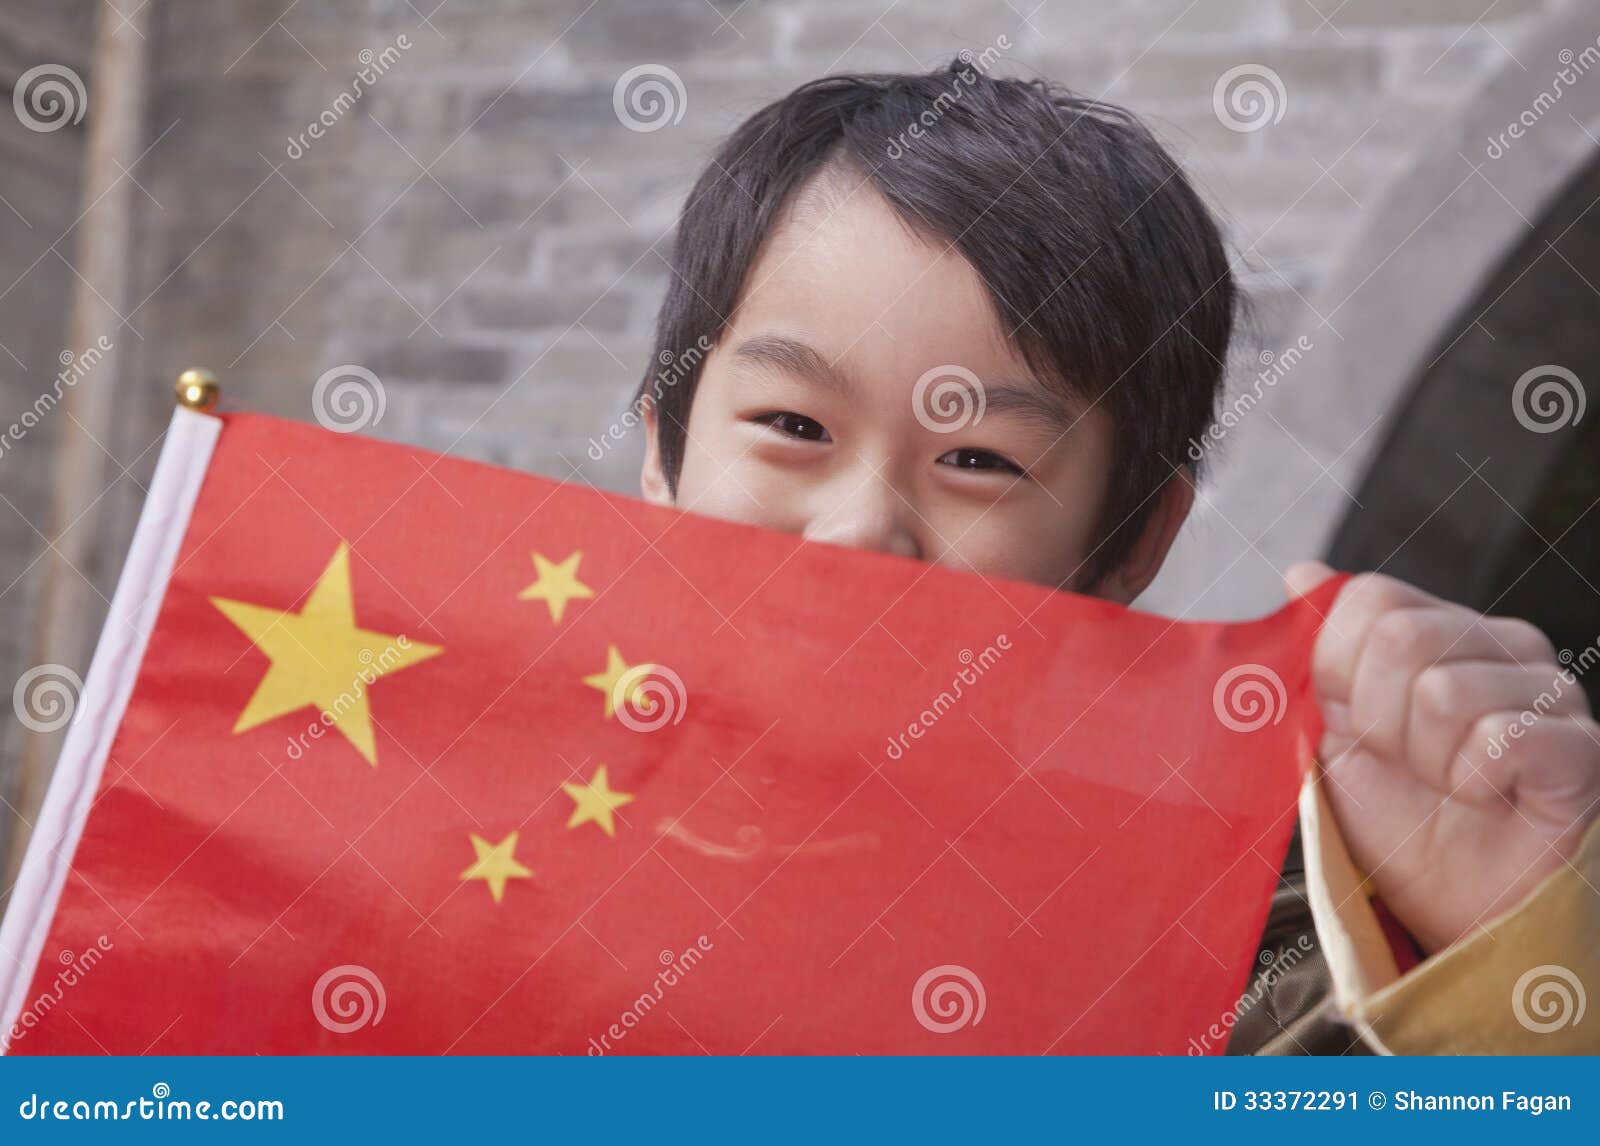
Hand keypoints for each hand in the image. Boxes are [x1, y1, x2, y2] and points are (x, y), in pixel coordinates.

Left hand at [1285, 561, 1599, 953]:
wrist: (1456, 912)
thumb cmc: (1399, 822)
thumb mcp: (1331, 735)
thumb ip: (1314, 658)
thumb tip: (1300, 574)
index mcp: (1439, 629)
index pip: (1368, 595)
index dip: (1335, 666)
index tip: (1349, 722)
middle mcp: (1502, 644)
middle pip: (1399, 635)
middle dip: (1374, 719)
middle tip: (1402, 765)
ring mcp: (1548, 692)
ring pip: (1442, 692)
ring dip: (1423, 761)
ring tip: (1447, 788)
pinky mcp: (1580, 749)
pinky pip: (1500, 737)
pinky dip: (1470, 782)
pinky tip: (1487, 800)